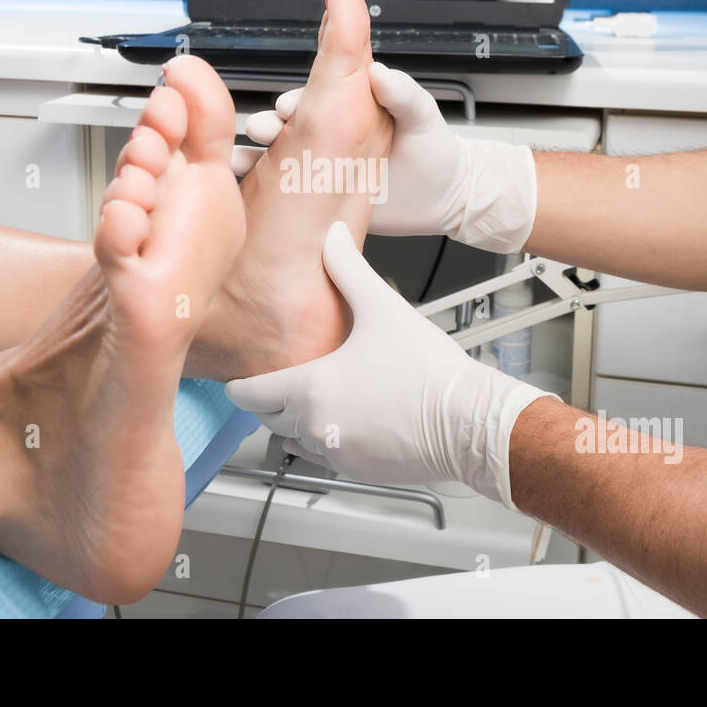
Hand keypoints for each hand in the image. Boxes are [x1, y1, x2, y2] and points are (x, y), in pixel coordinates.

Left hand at [225, 221, 553, 507]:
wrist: (468, 422)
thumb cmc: (429, 372)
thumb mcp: (382, 307)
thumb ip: (349, 269)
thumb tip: (333, 235)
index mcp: (311, 388)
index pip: (249, 396)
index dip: (241, 387)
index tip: (238, 382)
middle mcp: (316, 425)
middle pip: (269, 419)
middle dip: (271, 402)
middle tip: (278, 385)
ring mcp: (336, 453)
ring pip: (296, 440)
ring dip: (299, 423)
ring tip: (316, 399)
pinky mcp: (358, 470)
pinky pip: (326, 457)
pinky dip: (328, 439)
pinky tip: (348, 420)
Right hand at [232, 63, 537, 253]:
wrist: (445, 201)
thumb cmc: (438, 154)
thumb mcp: (425, 119)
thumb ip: (403, 95)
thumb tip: (378, 71)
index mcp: (349, 110)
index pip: (311, 99)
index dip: (296, 102)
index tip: (288, 108)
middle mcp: (330, 137)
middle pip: (285, 127)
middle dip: (267, 127)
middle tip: (261, 131)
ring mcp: (320, 170)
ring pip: (276, 159)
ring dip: (253, 158)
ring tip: (238, 162)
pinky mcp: (319, 202)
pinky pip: (283, 196)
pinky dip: (260, 193)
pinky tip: (246, 194)